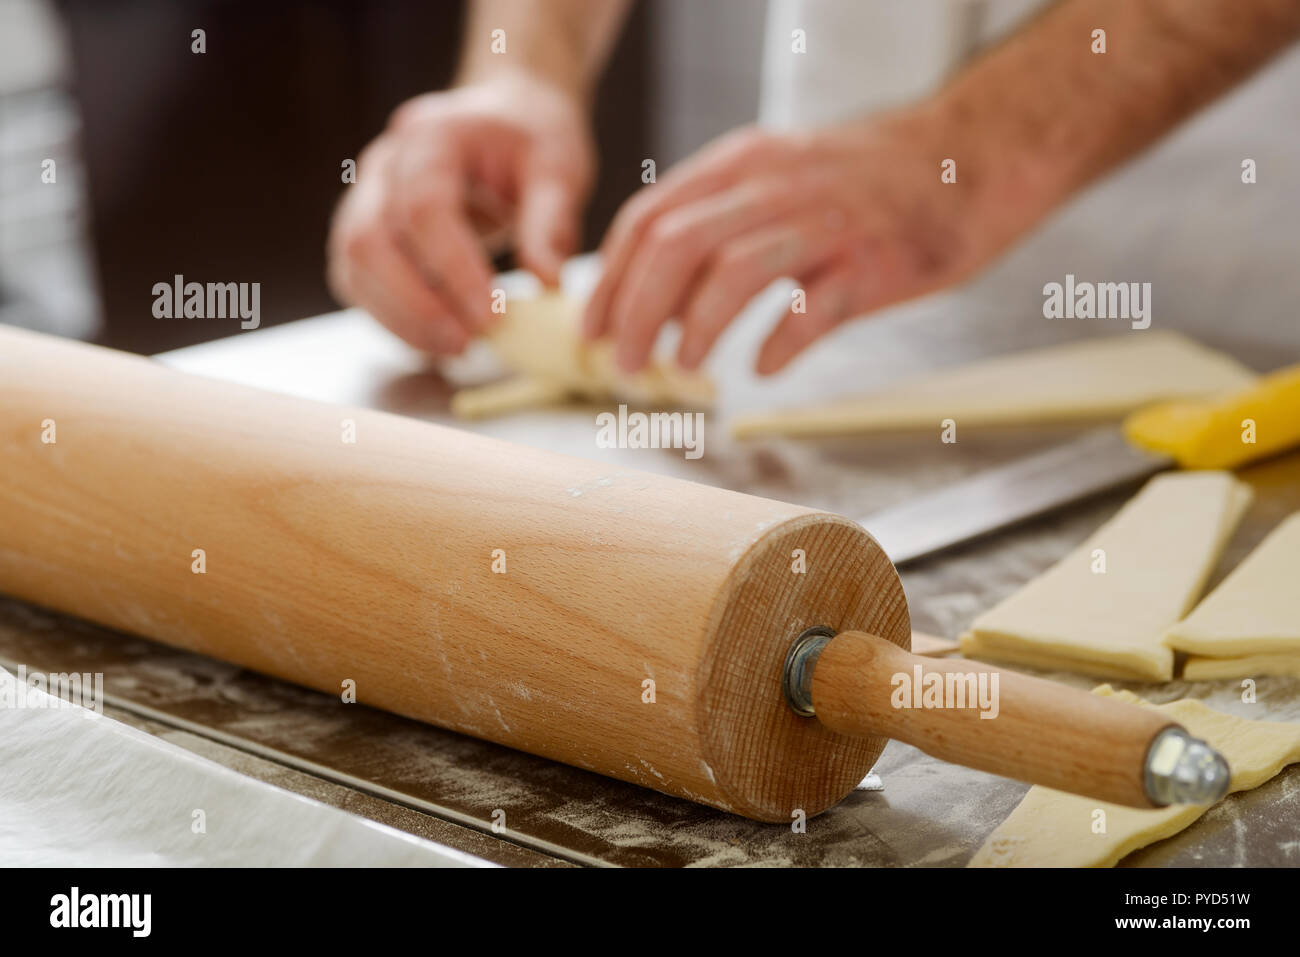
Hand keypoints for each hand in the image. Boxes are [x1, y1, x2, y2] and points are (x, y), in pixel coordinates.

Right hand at [327, 74, 594, 353]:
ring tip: (456, 351)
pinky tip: (433, 342)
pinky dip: (391, 318)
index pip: (424, 207)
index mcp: (430, 135)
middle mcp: (384, 163)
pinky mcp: (364, 232)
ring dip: (399, 318)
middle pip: (370, 238)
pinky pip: (357, 281)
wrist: (506, 118)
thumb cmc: (531, 140)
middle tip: (468, 344)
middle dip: (416, 303)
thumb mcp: (558, 168)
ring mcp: (365, 196)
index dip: (453, 269)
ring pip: (354, 265)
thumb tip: (547, 283)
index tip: (492, 318)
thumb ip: (551, 223)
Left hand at [582, 112, 1041, 374]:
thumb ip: (718, 220)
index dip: (611, 280)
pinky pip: (813, 308)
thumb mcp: (778, 177)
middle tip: (624, 365)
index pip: (649, 218)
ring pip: (734, 272)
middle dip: (636, 312)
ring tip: (680, 370)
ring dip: (693, 329)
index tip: (593, 329)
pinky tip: (762, 368)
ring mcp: (827, 222)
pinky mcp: (874, 261)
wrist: (969, 158)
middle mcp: (775, 185)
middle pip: (677, 246)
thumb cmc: (866, 183)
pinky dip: (778, 343)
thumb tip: (651, 291)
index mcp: (742, 164)